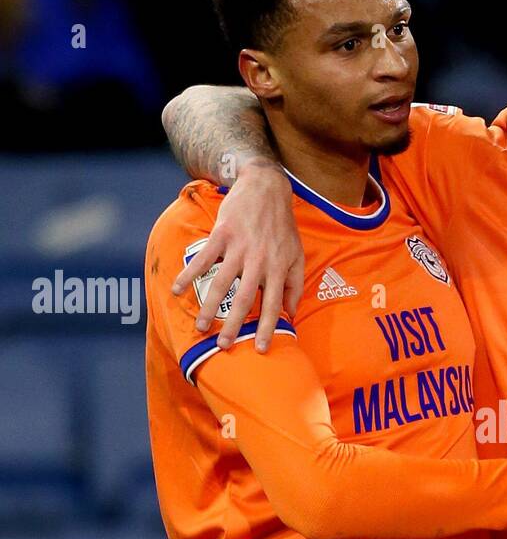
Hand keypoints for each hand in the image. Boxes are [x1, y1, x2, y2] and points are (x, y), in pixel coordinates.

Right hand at [172, 161, 303, 350]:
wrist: (265, 189)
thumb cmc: (282, 226)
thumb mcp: (297, 255)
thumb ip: (294, 285)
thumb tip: (290, 313)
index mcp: (278, 268)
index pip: (272, 305)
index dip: (266, 328)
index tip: (259, 349)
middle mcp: (259, 261)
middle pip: (244, 299)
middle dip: (233, 324)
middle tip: (223, 346)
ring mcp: (239, 248)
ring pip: (222, 283)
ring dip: (209, 307)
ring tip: (200, 326)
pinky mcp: (221, 235)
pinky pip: (204, 259)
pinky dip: (189, 275)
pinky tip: (178, 290)